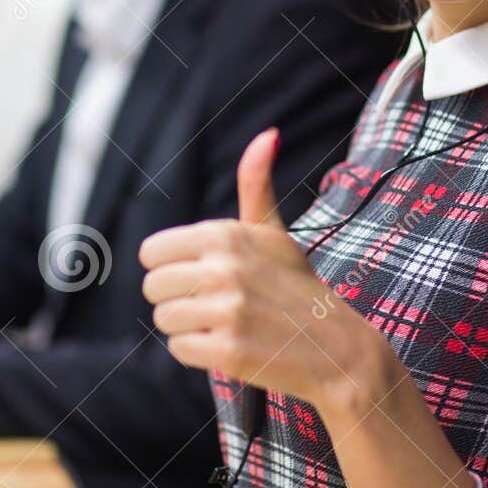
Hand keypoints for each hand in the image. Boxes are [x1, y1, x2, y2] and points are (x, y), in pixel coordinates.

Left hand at [138, 128, 393, 414]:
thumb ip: (257, 185)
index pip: (151, 253)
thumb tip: (268, 133)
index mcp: (226, 234)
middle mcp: (224, 267)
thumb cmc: (297, 287)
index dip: (171, 268)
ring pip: (163, 320)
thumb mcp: (274, 232)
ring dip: (189, 328)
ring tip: (226, 324)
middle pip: (153, 288)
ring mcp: (227, 310)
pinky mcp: (228, 351)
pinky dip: (199, 354)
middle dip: (178, 299)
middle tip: (217, 304)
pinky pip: (179, 349)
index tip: (203, 276)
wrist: (337, 348)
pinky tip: (231, 345)